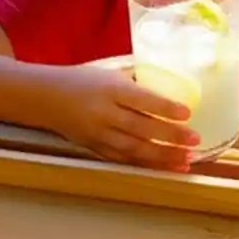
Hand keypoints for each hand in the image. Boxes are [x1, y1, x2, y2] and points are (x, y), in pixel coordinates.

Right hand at [48, 65, 200, 171]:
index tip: (187, 113)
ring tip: (185, 161)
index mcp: (110, 88)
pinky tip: (164, 167)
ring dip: (162, 157)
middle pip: (141, 128)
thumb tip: (170, 83)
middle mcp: (104, 113)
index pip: (142, 99)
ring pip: (134, 149)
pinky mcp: (94, 148)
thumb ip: (136, 80)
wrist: (44, 98)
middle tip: (195, 141)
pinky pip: (123, 159)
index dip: (165, 108)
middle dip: (170, 136)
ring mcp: (99, 134)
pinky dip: (144, 164)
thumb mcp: (108, 72)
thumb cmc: (81, 80)